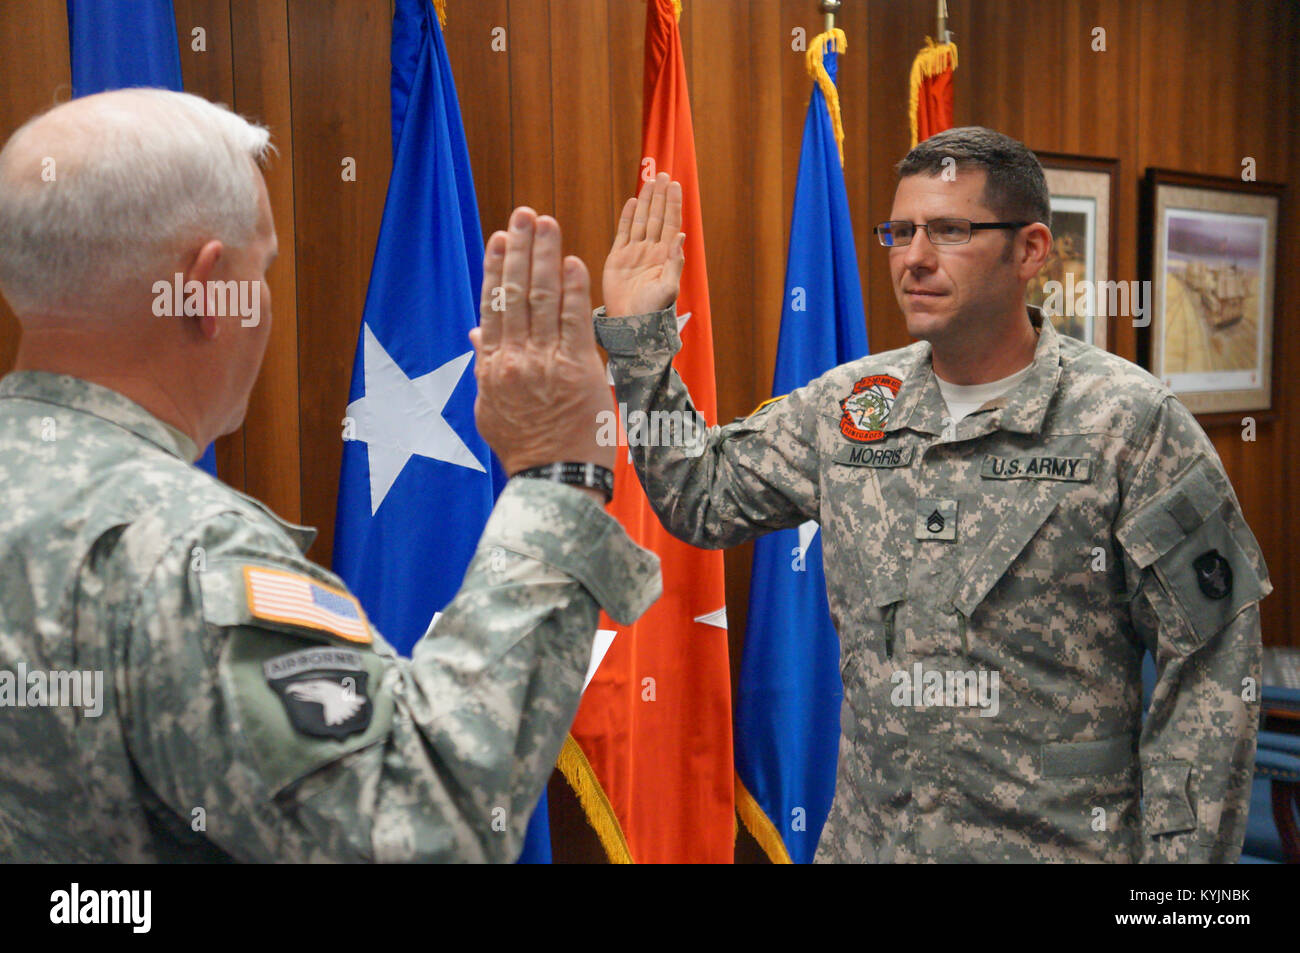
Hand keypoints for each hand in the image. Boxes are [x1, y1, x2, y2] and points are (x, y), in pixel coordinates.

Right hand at [470, 207, 615, 476]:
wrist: (553, 479)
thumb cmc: (525, 447)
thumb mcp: (491, 410)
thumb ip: (485, 369)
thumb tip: (476, 335)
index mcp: (492, 367)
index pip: (492, 305)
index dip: (495, 268)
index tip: (499, 239)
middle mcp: (513, 359)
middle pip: (514, 292)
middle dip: (520, 249)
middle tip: (524, 215)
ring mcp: (543, 363)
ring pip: (541, 298)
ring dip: (545, 256)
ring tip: (547, 223)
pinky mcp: (575, 369)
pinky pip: (572, 320)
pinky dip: (572, 288)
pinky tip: (572, 261)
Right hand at [601, 172, 685, 316]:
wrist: (630, 323)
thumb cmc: (652, 310)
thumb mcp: (669, 287)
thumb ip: (674, 262)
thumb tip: (680, 235)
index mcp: (665, 256)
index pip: (671, 223)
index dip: (673, 204)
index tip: (675, 185)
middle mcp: (651, 251)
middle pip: (657, 217)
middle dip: (660, 196)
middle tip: (663, 174)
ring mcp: (634, 252)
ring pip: (642, 220)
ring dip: (646, 201)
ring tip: (650, 182)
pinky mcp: (618, 258)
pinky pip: (623, 232)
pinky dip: (628, 216)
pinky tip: (633, 202)